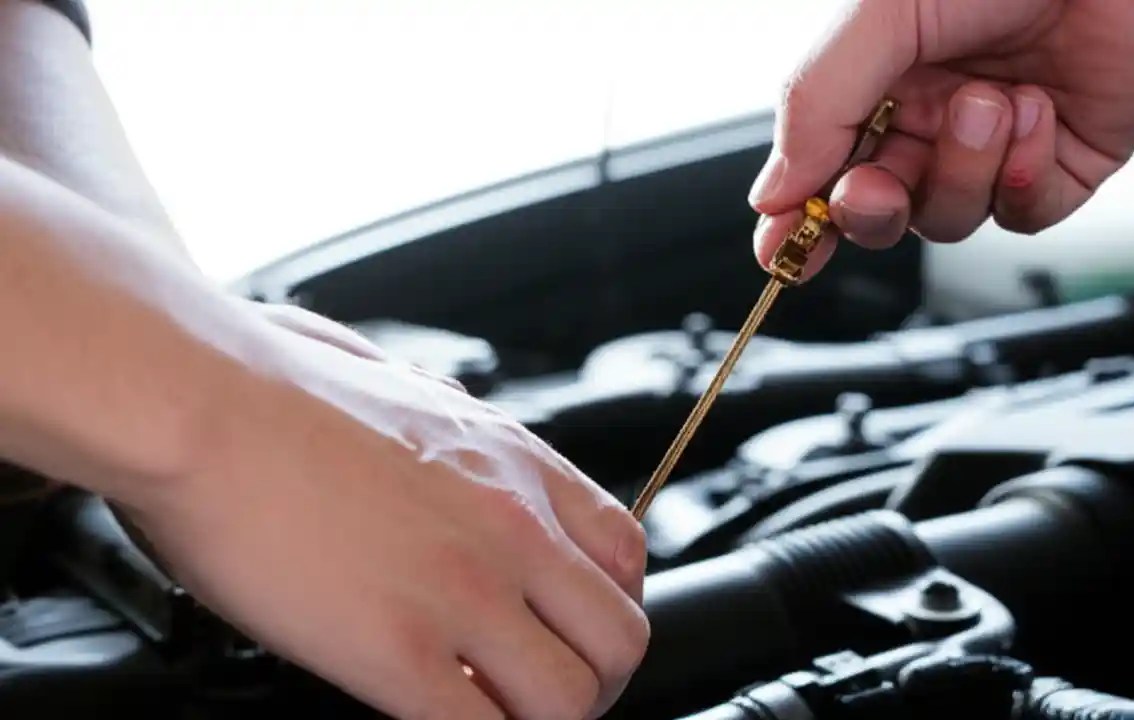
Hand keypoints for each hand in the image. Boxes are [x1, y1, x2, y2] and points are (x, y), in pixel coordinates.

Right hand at [116, 316, 648, 719]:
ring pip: (571, 701)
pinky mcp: (398, 650)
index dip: (604, 608)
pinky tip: (433, 717)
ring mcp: (464, 593)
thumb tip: (453, 431)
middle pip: (620, 639)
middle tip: (542, 695)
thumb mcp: (404, 384)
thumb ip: (450, 422)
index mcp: (516, 464)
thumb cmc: (276, 386)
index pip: (625, 556)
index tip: (570, 630)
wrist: (198, 403)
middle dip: (593, 681)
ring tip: (491, 715)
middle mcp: (512, 528)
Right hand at [750, 0, 1133, 276]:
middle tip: (874, 189)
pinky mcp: (1061, 163)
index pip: (822, 172)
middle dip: (872, 212)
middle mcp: (930, 119)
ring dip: (963, 169)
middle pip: (879, 214)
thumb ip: (815, 104)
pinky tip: (1036, 111)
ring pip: (948, 219)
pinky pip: (1023, 214)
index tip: (779, 251)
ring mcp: (995, 147)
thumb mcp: (880, 18)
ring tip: (991, 100)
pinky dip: (1022, 175)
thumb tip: (774, 192)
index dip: (797, 221)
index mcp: (876, 84)